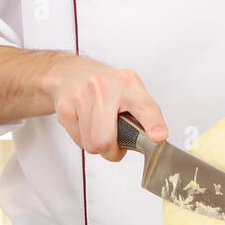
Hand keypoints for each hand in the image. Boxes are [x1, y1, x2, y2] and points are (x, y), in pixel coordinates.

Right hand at [43, 56, 167, 161]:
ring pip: (91, 144)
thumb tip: (152, 140)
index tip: (158, 136)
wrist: (71, 72)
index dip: (153, 123)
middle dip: (112, 152)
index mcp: (128, 83)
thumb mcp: (130, 90)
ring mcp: (82, 97)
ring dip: (97, 145)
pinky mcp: (65, 108)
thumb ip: (143, 113)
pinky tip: (87, 124)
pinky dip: (85, 139)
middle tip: (115, 147)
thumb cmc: (106, 85)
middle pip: (105, 139)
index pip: (144, 106)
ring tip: (100, 129)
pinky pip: (79, 141)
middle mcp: (104, 87)